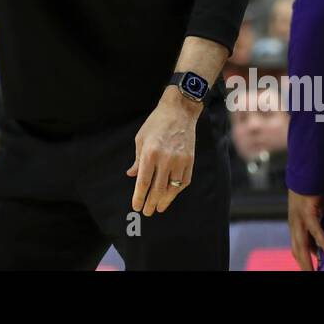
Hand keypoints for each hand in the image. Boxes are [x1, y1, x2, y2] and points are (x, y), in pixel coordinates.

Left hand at [127, 91, 200, 215]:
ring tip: (159, 208)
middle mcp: (165, 159)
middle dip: (151, 203)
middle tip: (146, 212)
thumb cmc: (156, 123)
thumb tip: (132, 176)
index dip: (139, 197)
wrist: (179, 111)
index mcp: (150, 153)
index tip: (136, 206)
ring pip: (172, 188)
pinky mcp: (190, 161)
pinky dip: (177, 190)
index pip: (143, 182)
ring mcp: (180, 161)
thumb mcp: (141, 139)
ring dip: (164, 200)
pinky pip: (184, 181)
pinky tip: (171, 195)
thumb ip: (137, 160)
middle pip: (157, 189)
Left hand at [287, 189, 323, 270]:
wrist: (306, 174)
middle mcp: (295, 224)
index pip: (296, 248)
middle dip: (303, 264)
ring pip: (302, 244)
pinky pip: (315, 229)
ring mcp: (300, 218)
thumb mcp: (313, 214)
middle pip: (297, 250)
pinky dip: (321, 240)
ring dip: (308, 259)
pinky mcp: (308, 211)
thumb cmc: (311, 194)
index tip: (309, 269)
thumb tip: (322, 245)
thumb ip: (315, 229)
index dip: (301, 260)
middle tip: (310, 275)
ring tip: (314, 272)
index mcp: (296, 225)